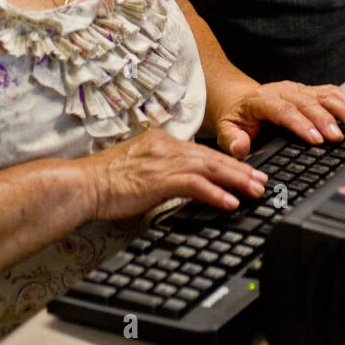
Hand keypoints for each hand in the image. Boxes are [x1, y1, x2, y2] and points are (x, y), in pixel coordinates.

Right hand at [75, 129, 268, 222]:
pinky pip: (195, 185)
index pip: (201, 151)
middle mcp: (166, 146)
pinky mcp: (159, 178)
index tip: (244, 171)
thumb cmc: (104, 181)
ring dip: (236, 181)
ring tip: (255, 191)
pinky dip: (215, 193)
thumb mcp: (139, 169)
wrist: (83, 184)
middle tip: (261, 181)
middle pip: (212, 157)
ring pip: (210, 167)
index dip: (226, 162)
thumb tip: (180, 184)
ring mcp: (163, 160)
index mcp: (161, 141)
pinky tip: (229, 203)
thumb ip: (161, 172)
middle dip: (240, 170)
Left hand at [212, 80, 344, 159]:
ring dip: (342, 109)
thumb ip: (231, 140)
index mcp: (261, 100)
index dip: (300, 123)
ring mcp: (297, 89)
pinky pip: (330, 92)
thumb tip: (240, 147)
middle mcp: (282, 90)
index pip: (283, 110)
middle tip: (338, 137)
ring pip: (322, 95)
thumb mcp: (225, 130)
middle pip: (307, 102)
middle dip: (325, 119)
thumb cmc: (236, 118)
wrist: (239, 100)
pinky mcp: (308, 91)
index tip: (315, 138)